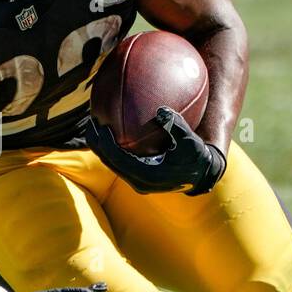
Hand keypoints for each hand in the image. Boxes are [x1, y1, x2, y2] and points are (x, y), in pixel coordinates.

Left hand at [85, 107, 225, 195]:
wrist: (201, 175)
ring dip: (101, 145)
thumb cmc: (196, 158)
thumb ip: (177, 126)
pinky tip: (110, 128)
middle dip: (97, 144)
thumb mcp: (191, 142)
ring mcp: (137, 180)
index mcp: (147, 176)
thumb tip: (162, 110)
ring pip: (112, 162)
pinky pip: (119, 160)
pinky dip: (112, 146)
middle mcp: (138, 181)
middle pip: (109, 162)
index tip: (101, 126)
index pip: (119, 160)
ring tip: (94, 125)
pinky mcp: (138, 175)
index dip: (107, 144)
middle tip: (90, 123)